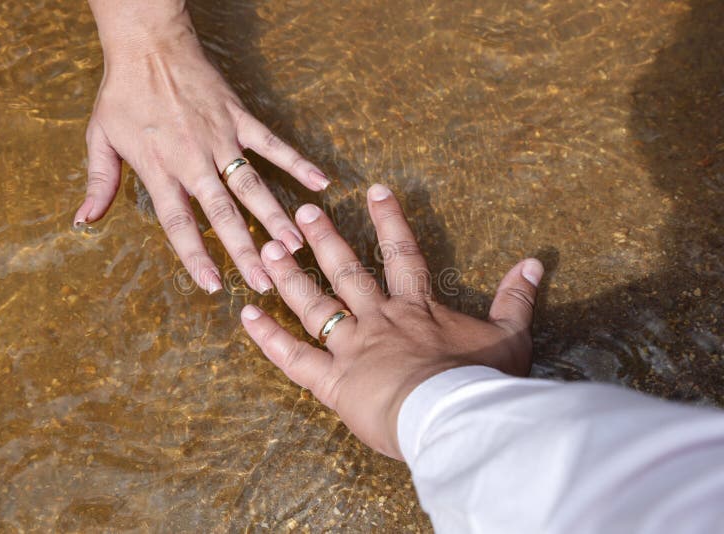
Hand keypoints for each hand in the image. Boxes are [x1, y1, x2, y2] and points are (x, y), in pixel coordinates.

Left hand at [74, 13, 328, 293]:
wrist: (147, 44)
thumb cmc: (122, 94)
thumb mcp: (99, 139)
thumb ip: (99, 184)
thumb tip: (84, 222)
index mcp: (159, 170)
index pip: (179, 223)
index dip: (196, 256)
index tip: (213, 286)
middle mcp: (193, 160)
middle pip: (223, 213)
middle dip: (244, 250)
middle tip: (264, 280)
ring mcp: (219, 139)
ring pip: (251, 185)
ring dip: (273, 217)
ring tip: (295, 245)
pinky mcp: (238, 119)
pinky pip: (272, 144)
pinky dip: (296, 162)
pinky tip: (320, 182)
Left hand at [240, 184, 543, 458]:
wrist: (451, 418)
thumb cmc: (480, 382)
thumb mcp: (510, 337)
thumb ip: (517, 298)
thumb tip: (535, 261)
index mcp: (416, 308)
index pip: (402, 253)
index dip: (389, 220)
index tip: (376, 190)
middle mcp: (377, 318)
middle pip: (347, 270)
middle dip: (324, 238)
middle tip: (302, 211)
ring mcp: (351, 347)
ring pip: (314, 303)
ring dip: (290, 275)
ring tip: (268, 248)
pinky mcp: (332, 382)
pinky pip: (293, 356)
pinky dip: (267, 337)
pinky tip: (245, 315)